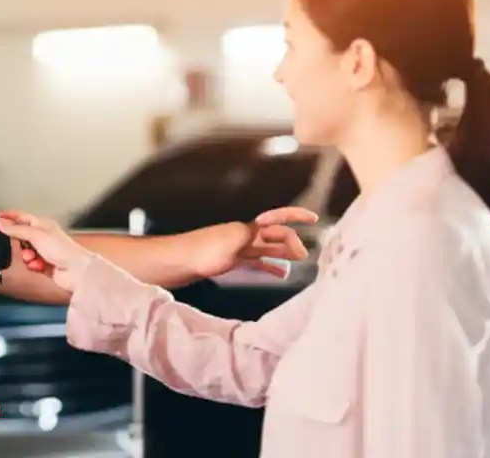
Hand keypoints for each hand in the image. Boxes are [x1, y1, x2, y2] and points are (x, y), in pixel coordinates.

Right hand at [0, 211, 94, 292]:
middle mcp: (43, 236)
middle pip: (20, 236)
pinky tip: (39, 266)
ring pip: (24, 252)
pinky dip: (32, 265)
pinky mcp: (43, 264)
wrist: (76, 272)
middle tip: (20, 246)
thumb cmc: (64, 250)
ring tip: (33, 259)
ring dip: (26, 257)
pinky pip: (29, 263)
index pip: (21, 217)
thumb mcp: (36, 235)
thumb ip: (16, 229)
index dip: (8, 217)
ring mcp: (43, 251)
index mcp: (42, 225)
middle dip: (18, 243)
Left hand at [195, 207, 318, 278]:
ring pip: (268, 249)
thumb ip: (255, 237)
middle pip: (275, 235)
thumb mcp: (231, 240)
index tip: (313, 219)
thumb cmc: (201, 250)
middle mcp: (244, 235)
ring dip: (284, 253)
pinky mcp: (231, 261)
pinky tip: (281, 273)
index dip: (295, 215)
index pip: (277, 218)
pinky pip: (257, 262)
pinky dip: (271, 266)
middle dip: (292, 242)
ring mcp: (238, 249)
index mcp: (247, 228)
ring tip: (299, 262)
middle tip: (305, 257)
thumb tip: (268, 234)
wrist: (176, 262)